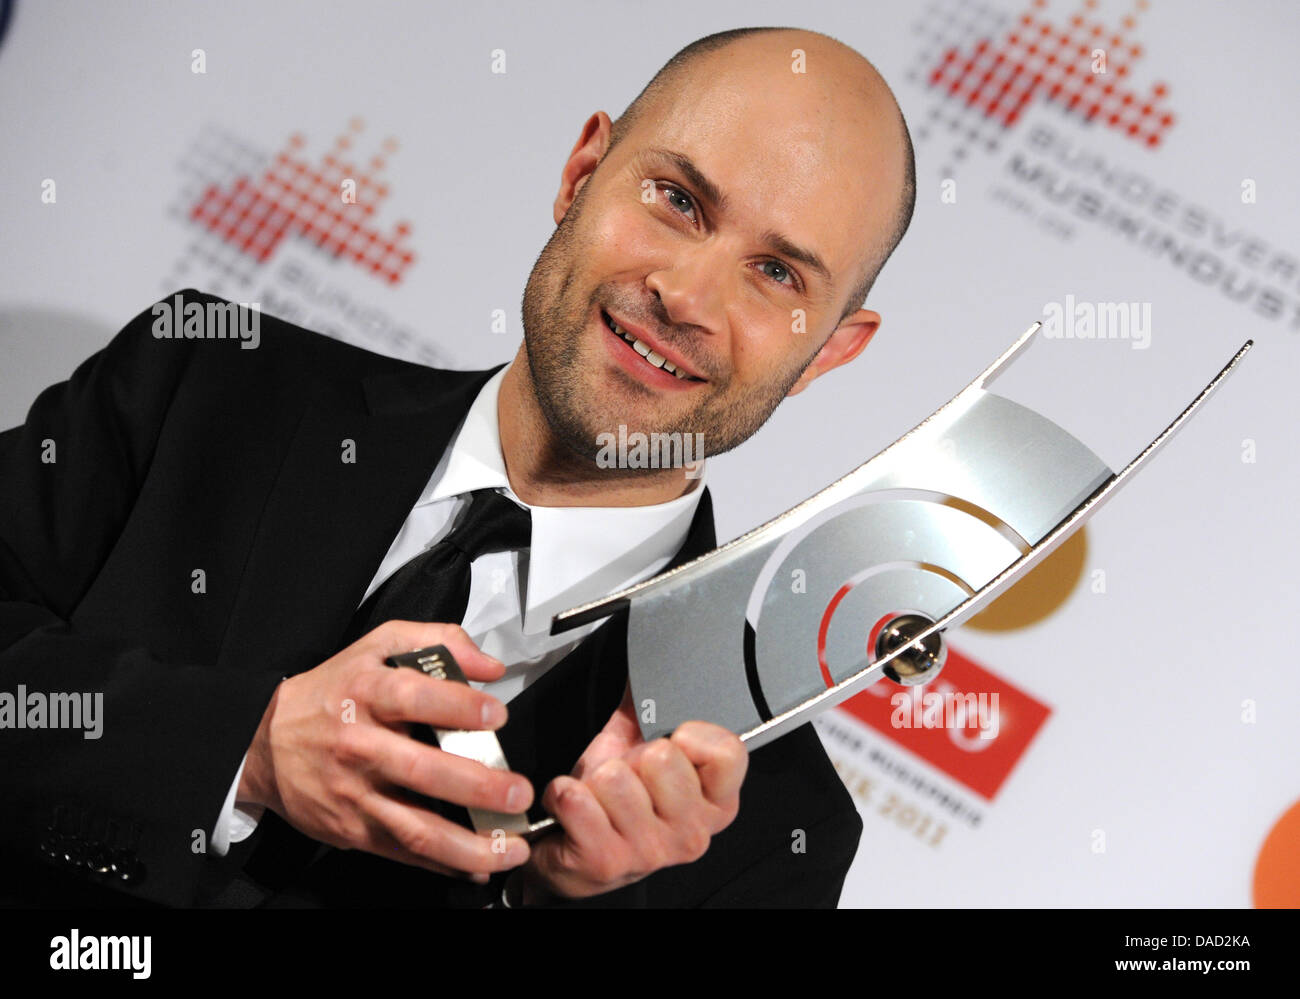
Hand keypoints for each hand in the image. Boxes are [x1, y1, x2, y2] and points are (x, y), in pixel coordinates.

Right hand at [238, 621, 531, 881]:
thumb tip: (489, 668)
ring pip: (416, 826)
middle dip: (478, 787)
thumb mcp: (378, 646)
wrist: (265, 743)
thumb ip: (438, 642)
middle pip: (421, 771)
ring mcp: (356, 793)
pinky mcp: (353, 830)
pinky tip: (480, 863)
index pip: (414, 698)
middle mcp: (360, 745)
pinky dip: (445, 863)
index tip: (497, 716)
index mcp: (368, 693)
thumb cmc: (332, 692)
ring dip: (470, 844)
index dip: (459, 707)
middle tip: (518, 793)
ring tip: (511, 846)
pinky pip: (405, 852)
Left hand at [518, 685, 746, 900]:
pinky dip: (562, 794)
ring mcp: (652, 851)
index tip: (672, 741)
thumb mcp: (641, 749)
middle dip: (630, 758)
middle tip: (626, 778)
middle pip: (663, 758)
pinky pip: (577, 800)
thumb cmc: (616, 803)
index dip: (693, 735)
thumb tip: (651, 651)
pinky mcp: (607, 861)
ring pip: (615, 778)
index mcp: (715, 802)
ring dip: (593, 780)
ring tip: (597, 795)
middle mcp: (693, 832)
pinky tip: (572, 807)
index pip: (728, 752)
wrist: (575, 857)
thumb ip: (654, 706)